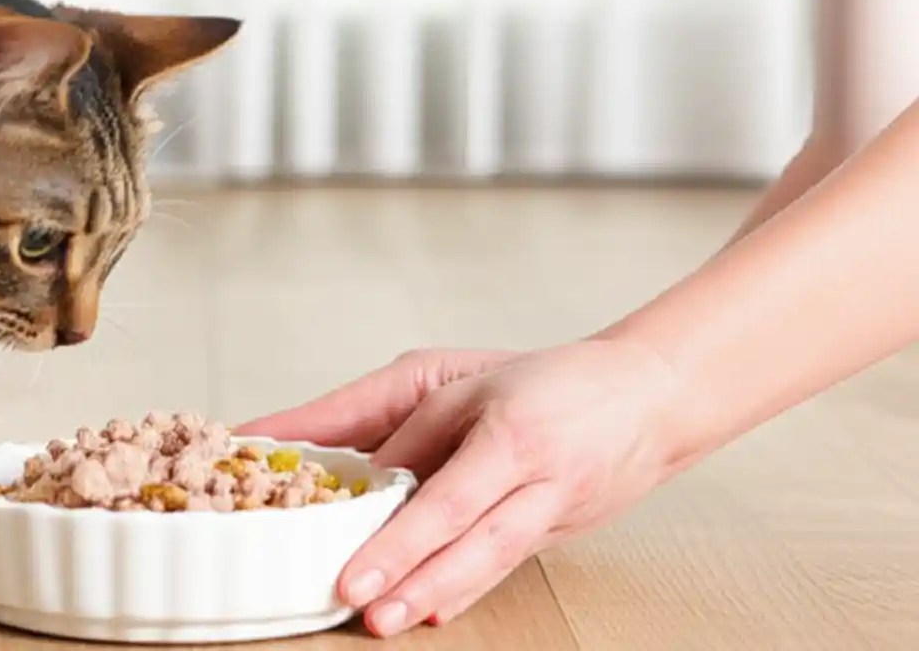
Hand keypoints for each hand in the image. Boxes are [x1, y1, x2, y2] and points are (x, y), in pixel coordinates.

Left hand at [236, 338, 690, 636]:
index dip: (399, 542)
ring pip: (491, 563)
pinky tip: (436, 610)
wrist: (649, 397)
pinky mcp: (556, 531)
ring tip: (389, 622)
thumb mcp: (469, 382)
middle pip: (471, 542)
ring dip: (436, 596)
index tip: (354, 574)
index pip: (448, 499)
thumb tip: (362, 479)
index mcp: (514, 435)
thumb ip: (414, 431)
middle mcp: (539, 482)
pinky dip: (469, 589)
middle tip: (365, 613)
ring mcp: (554, 513)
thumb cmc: (551, 381)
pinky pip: (504, 562)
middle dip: (414, 582)